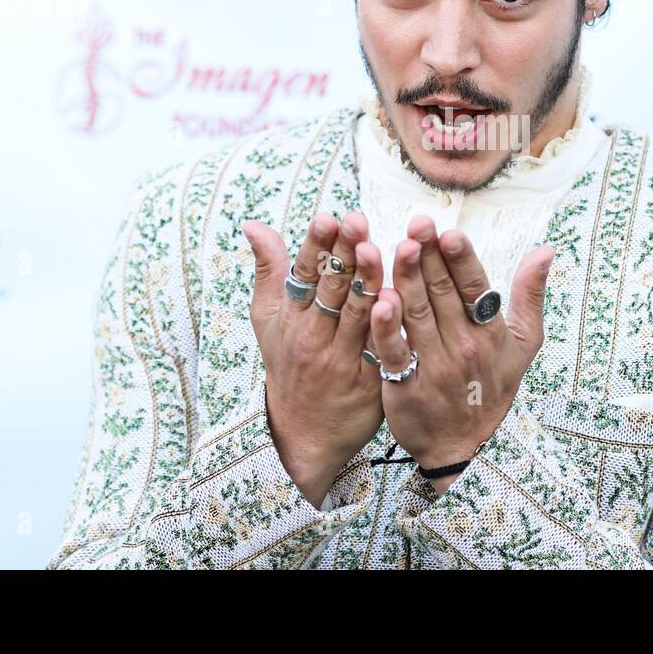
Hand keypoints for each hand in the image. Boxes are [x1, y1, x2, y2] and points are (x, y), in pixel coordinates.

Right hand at [243, 211, 384, 507]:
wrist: (303, 436)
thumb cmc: (288, 365)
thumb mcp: (269, 321)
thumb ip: (270, 270)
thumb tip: (254, 224)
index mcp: (291, 318)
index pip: (302, 274)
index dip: (315, 246)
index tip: (327, 217)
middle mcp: (312, 338)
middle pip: (331, 288)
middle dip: (344, 252)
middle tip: (358, 221)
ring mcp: (339, 361)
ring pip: (356, 315)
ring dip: (367, 280)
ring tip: (378, 249)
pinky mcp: (367, 383)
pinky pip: (379, 349)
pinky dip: (387, 326)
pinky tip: (398, 300)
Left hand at [370, 215, 555, 492]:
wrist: (467, 450)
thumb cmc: (494, 389)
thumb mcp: (523, 345)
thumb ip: (530, 295)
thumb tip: (545, 250)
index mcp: (490, 335)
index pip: (476, 289)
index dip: (462, 260)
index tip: (449, 233)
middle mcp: (463, 348)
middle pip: (442, 294)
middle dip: (429, 257)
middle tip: (417, 224)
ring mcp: (433, 368)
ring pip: (416, 315)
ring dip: (406, 279)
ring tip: (397, 247)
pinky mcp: (404, 386)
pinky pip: (394, 352)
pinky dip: (386, 327)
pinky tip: (378, 300)